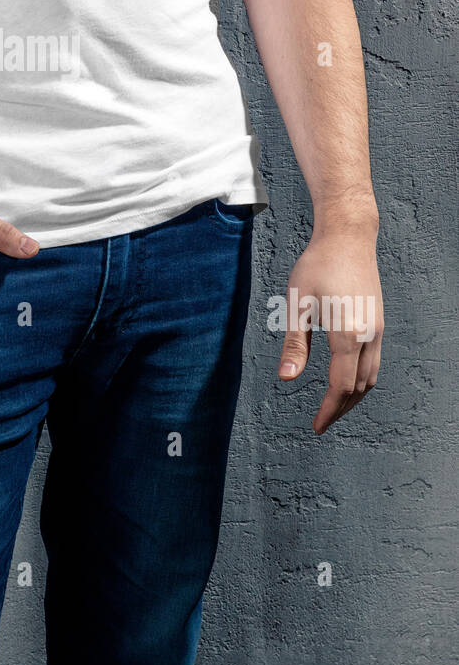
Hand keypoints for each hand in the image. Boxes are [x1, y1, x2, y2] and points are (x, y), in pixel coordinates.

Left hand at [277, 226, 383, 433]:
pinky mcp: (378, 322)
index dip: (328, 410)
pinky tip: (345, 379)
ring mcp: (377, 329)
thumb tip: (285, 379)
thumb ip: (294, 345)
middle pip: (359, 386)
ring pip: (371, 376)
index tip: (315, 426)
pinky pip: (373, 361)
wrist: (348, 237)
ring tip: (333, 407)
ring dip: (353, 396)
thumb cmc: (317, 266)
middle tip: (322, 422)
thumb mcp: (297, 304)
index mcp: (347, 334)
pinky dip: (360, 379)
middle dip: (341, 409)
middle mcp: (369, 335)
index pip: (341, 386)